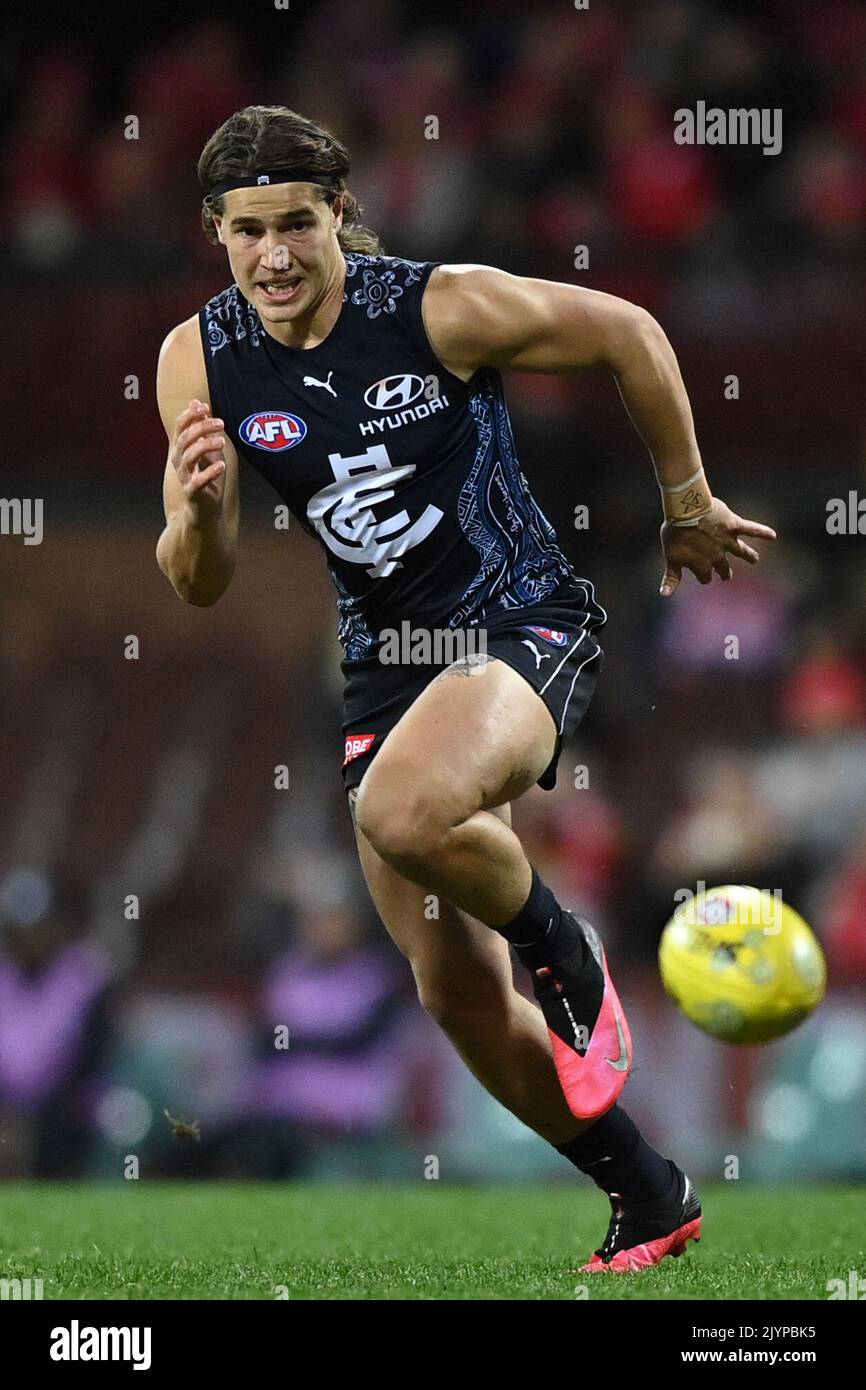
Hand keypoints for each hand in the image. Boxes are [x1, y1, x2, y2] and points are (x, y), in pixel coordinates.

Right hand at [170, 400, 226, 514]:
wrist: (205, 511)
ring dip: (205, 445)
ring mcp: (185, 477)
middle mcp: (180, 462)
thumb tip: (197, 403)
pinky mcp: (192, 493)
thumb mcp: (208, 450)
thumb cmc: (208, 479)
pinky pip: (197, 481)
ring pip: (188, 457)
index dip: (190, 415)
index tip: (205, 407)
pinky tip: (221, 465)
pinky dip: (209, 472)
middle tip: (220, 423)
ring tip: (222, 441)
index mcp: (182, 449)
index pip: (180, 427)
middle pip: (184, 439)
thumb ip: (203, 430)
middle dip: (201, 428)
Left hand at [659, 497, 776, 596]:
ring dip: (749, 556)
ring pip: (742, 551)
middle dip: (725, 572)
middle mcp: (718, 556)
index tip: (702, 575)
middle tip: (727, 575)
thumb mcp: (670, 557)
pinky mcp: (734, 525)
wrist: (686, 511)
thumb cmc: (675, 533)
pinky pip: (752, 529)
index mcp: (703, 565)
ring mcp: (728, 541)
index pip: (705, 576)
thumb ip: (671, 577)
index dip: (703, 576)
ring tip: (755, 559)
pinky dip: (763, 532)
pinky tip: (773, 535)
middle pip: (723, 567)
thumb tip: (664, 595)